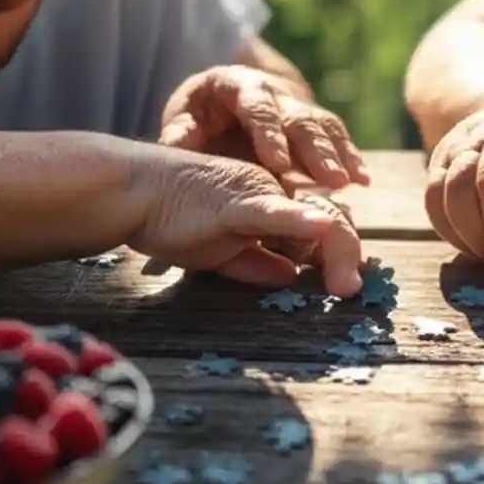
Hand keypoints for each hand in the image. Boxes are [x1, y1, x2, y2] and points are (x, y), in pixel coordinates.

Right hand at [125, 144, 362, 294]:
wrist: (133, 193)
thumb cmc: (172, 219)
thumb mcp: (223, 252)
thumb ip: (258, 262)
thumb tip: (291, 275)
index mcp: (273, 203)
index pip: (320, 228)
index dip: (338, 256)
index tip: (345, 286)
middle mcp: (275, 192)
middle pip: (328, 221)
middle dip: (345, 257)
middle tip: (350, 291)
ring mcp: (258, 193)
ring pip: (312, 216)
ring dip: (337, 250)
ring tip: (345, 283)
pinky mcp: (236, 200)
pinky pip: (272, 210)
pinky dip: (298, 220)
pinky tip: (319, 226)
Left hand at [159, 66, 369, 188]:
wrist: (223, 101)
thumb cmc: (200, 116)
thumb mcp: (184, 120)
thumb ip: (180, 135)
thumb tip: (176, 146)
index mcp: (239, 85)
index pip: (257, 109)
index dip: (270, 135)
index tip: (278, 164)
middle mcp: (275, 92)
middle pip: (299, 118)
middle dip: (317, 150)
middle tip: (331, 179)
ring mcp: (299, 106)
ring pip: (324, 126)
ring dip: (340, 154)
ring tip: (353, 182)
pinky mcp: (315, 124)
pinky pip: (337, 137)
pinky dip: (351, 157)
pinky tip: (364, 179)